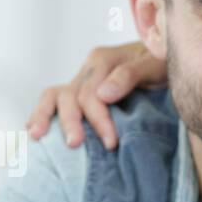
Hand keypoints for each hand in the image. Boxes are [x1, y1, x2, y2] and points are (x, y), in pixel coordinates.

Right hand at [26, 42, 165, 148]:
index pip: (91, 94)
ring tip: (36, 136)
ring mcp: (83, 79)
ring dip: (45, 116)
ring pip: (55, 95)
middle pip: (70, 96)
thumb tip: (102, 94)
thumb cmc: (163, 62)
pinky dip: (44, 113)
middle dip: (71, 121)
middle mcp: (89, 68)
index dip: (98, 119)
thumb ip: (130, 75)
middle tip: (74, 144)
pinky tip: (35, 131)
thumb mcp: (155, 64)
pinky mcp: (83, 90)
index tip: (111, 143)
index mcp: (103, 60)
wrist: (166, 57)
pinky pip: (56, 99)